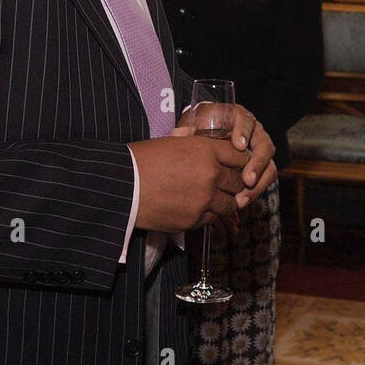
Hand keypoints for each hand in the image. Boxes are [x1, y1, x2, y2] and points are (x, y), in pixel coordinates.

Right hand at [129, 135, 250, 232]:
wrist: (123, 185)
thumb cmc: (144, 160)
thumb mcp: (177, 143)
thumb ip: (202, 150)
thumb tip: (218, 156)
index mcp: (206, 150)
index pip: (240, 156)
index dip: (241, 162)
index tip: (239, 166)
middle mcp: (210, 174)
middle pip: (238, 182)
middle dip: (234, 184)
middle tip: (226, 184)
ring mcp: (204, 199)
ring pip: (230, 204)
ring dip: (223, 201)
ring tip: (211, 198)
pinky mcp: (194, 220)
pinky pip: (212, 219)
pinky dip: (207, 214)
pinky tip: (195, 207)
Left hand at [178, 103, 276, 208]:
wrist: (205, 137)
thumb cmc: (200, 130)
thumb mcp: (194, 126)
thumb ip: (188, 129)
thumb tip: (178, 134)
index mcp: (239, 118)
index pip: (246, 120)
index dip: (244, 132)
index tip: (239, 145)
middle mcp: (254, 133)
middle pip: (264, 145)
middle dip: (257, 163)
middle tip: (246, 179)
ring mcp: (259, 151)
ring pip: (268, 166)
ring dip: (259, 183)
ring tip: (243, 198)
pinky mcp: (260, 168)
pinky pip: (264, 180)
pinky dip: (255, 192)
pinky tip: (241, 202)